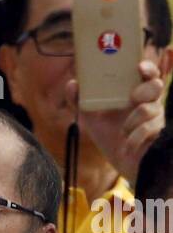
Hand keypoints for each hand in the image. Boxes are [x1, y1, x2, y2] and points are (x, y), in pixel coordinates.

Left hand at [68, 59, 165, 175]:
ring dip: (131, 122)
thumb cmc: (111, 138)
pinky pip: (148, 130)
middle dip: (143, 89)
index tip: (139, 67)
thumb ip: (80, 101)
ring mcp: (158, 118)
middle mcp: (151, 103)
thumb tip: (72, 83)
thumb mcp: (92, 120)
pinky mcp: (160, 134)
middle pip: (156, 85)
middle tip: (132, 98)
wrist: (122, 165)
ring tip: (123, 132)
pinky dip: (133, 140)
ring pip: (148, 109)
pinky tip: (127, 147)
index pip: (148, 74)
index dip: (147, 67)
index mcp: (137, 94)